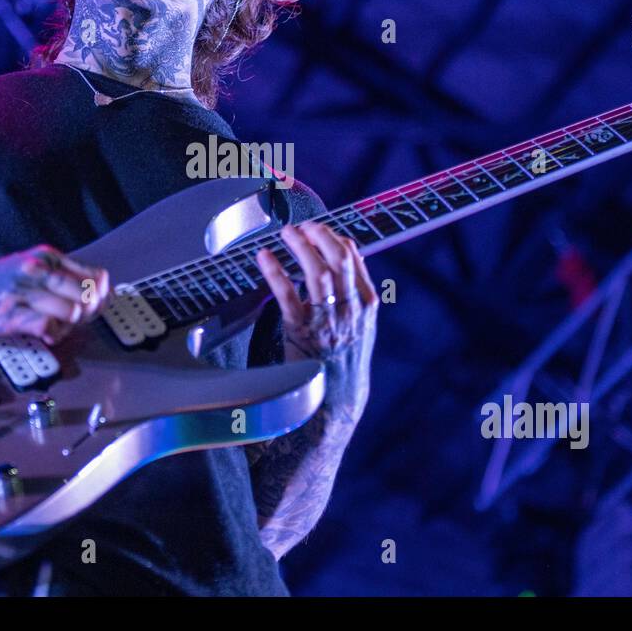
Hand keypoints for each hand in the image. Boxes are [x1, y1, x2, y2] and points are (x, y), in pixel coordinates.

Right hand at [0, 244, 109, 344]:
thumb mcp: (30, 270)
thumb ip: (62, 280)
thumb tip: (102, 298)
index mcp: (46, 257)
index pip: (96, 276)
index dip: (102, 297)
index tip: (94, 308)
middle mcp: (37, 269)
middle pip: (89, 295)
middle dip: (88, 314)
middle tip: (71, 321)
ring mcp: (23, 291)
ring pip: (73, 311)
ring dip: (69, 327)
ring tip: (52, 326)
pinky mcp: (10, 315)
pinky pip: (49, 327)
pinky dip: (52, 335)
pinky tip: (41, 333)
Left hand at [255, 222, 377, 417]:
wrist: (336, 405)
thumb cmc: (344, 362)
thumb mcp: (362, 328)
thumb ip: (357, 293)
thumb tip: (349, 254)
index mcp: (366, 306)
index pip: (354, 260)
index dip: (335, 238)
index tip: (320, 230)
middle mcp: (350, 311)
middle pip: (338, 260)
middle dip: (320, 236)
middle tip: (303, 225)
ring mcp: (327, 322)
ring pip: (317, 272)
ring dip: (300, 246)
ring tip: (287, 232)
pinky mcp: (301, 333)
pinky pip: (287, 295)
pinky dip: (275, 271)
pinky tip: (265, 257)